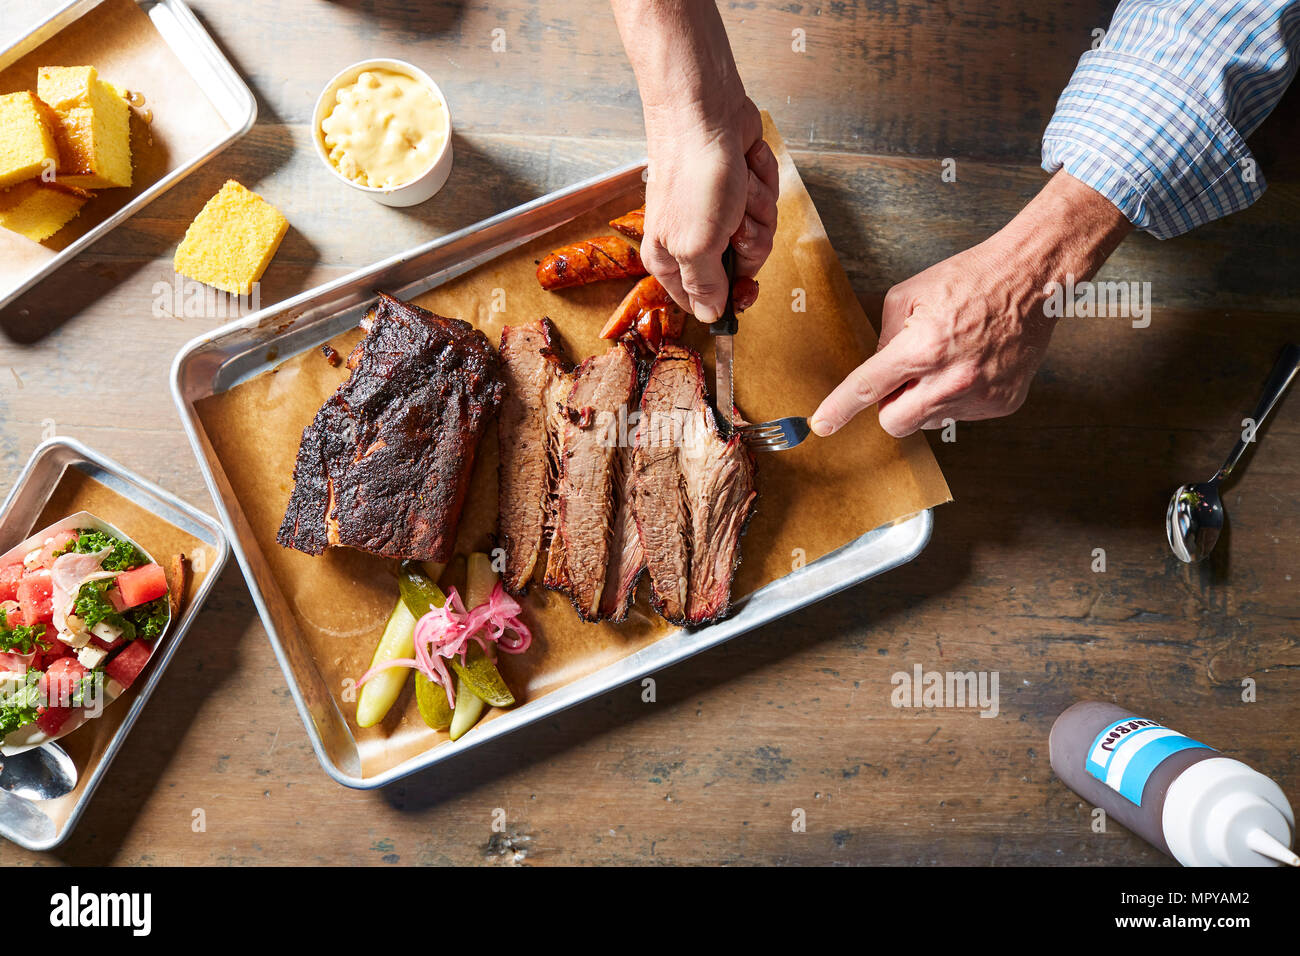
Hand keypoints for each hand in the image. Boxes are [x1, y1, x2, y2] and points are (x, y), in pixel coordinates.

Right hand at [641, 98, 776, 320]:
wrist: (706, 113)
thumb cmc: (695, 174)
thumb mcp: (697, 245)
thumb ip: (705, 286)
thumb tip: (710, 316)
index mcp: (671, 259)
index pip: (704, 302)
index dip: (730, 299)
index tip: (745, 288)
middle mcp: (693, 238)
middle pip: (742, 268)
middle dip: (750, 241)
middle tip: (736, 220)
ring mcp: (720, 211)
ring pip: (759, 233)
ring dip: (757, 207)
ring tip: (739, 186)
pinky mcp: (740, 188)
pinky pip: (765, 202)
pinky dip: (762, 183)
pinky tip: (746, 167)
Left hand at [810, 172, 1132, 437]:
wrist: (1032, 279)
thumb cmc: (970, 279)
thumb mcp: (909, 294)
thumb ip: (884, 336)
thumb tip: (877, 367)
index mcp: (922, 348)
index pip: (868, 388)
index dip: (840, 408)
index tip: (823, 425)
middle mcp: (952, 379)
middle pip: (895, 423)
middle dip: (889, 406)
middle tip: (902, 379)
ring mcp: (980, 396)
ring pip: (930, 421)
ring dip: (926, 400)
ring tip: (947, 361)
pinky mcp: (1002, 404)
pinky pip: (963, 415)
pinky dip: (958, 397)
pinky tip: (972, 365)